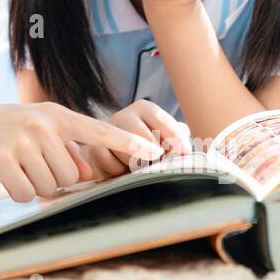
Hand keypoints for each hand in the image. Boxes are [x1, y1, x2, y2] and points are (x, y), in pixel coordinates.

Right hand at [0, 101, 166, 202]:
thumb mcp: (29, 129)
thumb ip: (60, 147)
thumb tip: (85, 171)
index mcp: (53, 115)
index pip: (99, 130)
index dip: (127, 144)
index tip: (154, 152)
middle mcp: (41, 124)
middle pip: (70, 174)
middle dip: (50, 179)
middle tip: (25, 164)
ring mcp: (22, 141)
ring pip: (49, 186)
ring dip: (32, 186)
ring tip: (11, 165)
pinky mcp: (3, 160)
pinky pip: (26, 193)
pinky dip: (15, 192)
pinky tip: (1, 175)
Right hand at [67, 100, 192, 180]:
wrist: (112, 159)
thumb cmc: (145, 150)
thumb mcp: (165, 140)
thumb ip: (178, 138)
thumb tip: (185, 149)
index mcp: (144, 109)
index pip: (161, 120)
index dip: (174, 138)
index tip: (183, 153)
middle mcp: (124, 116)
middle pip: (142, 136)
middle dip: (154, 155)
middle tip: (160, 164)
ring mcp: (106, 131)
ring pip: (125, 150)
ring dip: (136, 164)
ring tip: (139, 168)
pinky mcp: (94, 148)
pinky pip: (109, 161)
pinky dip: (118, 170)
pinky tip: (121, 171)